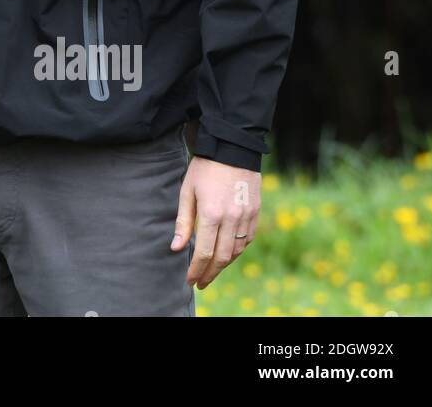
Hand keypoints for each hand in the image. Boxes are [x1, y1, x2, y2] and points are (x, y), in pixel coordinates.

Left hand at [171, 158, 260, 288]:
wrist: (232, 149)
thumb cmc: (204, 169)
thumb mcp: (187, 191)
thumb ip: (183, 221)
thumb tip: (176, 248)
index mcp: (212, 214)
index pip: (204, 252)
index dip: (196, 270)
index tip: (189, 281)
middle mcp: (232, 219)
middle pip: (222, 257)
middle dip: (210, 273)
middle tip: (200, 283)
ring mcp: (246, 217)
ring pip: (236, 251)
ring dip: (223, 265)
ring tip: (211, 271)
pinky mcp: (255, 213)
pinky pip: (247, 240)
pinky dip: (236, 251)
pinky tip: (226, 254)